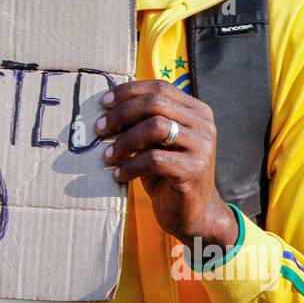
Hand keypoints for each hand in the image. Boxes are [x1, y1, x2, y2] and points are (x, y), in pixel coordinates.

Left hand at [95, 80, 237, 249]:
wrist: (194, 214)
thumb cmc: (168, 175)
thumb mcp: (155, 143)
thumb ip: (142, 122)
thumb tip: (107, 104)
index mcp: (196, 111)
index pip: (160, 87)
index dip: (129, 92)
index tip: (104, 103)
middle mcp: (203, 124)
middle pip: (156, 103)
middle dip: (122, 114)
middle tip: (100, 129)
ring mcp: (202, 147)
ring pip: (155, 127)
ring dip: (124, 141)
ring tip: (108, 156)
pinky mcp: (194, 171)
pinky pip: (154, 159)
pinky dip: (131, 166)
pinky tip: (119, 175)